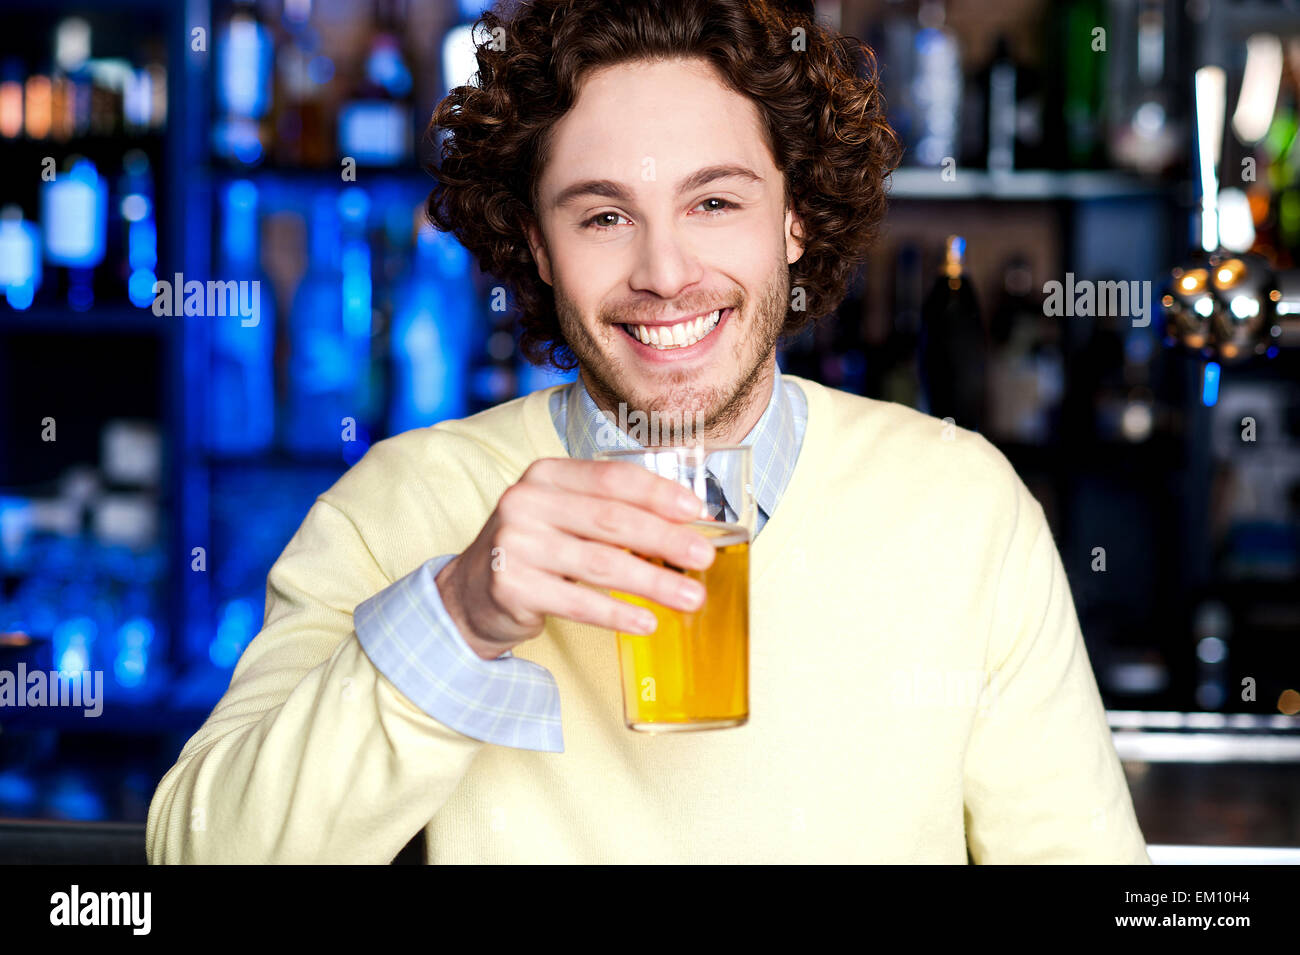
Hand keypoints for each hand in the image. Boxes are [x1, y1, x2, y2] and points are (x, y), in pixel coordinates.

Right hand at [435, 458, 715, 659]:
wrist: (470, 593)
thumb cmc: (534, 550)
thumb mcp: (563, 516)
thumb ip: (610, 513)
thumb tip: (684, 527)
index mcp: (546, 475)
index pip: (612, 478)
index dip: (659, 493)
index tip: (697, 510)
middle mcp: (526, 503)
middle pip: (611, 520)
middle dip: (665, 539)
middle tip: (704, 557)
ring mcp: (515, 545)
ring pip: (601, 563)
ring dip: (653, 582)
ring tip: (691, 597)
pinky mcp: (511, 586)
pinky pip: (578, 602)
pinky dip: (617, 614)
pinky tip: (647, 621)